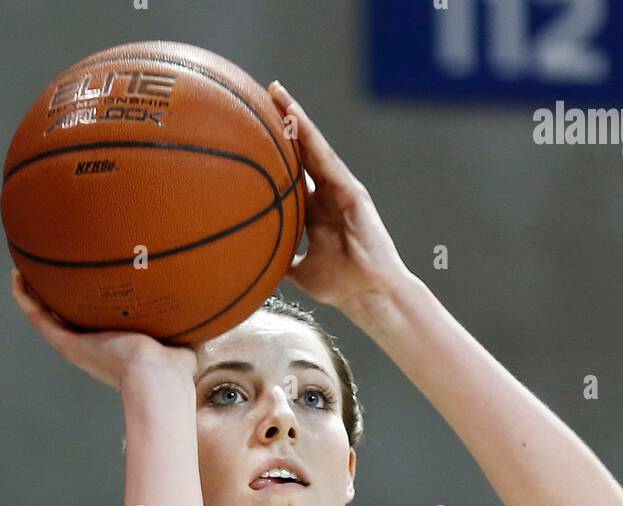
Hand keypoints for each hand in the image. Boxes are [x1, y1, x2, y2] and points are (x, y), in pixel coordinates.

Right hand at [9, 269, 196, 390]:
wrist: (158, 377)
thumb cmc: (175, 366)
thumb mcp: (181, 336)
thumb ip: (187, 320)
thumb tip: (208, 304)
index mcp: (115, 345)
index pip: (95, 322)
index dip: (86, 303)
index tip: (82, 284)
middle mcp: (92, 345)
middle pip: (66, 317)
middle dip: (56, 296)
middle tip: (45, 273)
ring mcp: (78, 345)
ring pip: (46, 316)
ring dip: (32, 293)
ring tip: (22, 269)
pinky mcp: (68, 344)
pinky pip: (39, 317)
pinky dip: (26, 297)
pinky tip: (17, 275)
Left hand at [267, 80, 409, 315]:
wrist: (369, 294)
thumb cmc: (339, 287)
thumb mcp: (299, 271)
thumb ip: (280, 260)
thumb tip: (252, 264)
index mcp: (316, 211)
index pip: (292, 174)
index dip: (276, 153)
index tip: (253, 132)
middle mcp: (328, 194)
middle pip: (302, 152)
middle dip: (284, 123)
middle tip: (263, 94)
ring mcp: (341, 190)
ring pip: (314, 147)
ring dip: (296, 118)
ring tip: (276, 93)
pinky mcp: (352, 190)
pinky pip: (327, 158)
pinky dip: (310, 136)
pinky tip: (294, 116)